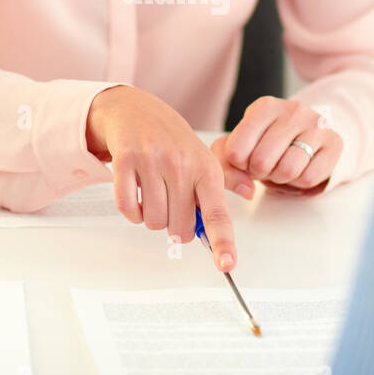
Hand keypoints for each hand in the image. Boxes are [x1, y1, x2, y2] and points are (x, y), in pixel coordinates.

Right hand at [85, 86, 236, 270]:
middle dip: (175, 226)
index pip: (217, 213)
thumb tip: (248, 192)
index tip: (226, 264)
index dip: (222, 242)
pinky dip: (132, 211)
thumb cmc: (170, 138)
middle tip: (172, 205)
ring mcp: (152, 162)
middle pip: (180, 227)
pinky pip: (128, 209)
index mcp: (205, 168)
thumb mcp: (202, 155)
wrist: (134, 110)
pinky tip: (137, 193)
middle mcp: (181, 165)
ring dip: (152, 218)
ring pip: (153, 222)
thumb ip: (223, 181)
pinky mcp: (125, 161)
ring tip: (154, 195)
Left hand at [218, 96, 341, 195]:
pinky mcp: (334, 143)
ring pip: (287, 170)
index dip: (239, 164)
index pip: (236, 150)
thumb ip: (225, 165)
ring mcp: (316, 125)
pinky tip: (299, 168)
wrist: (307, 134)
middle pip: (262, 161)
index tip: (247, 157)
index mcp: (264, 107)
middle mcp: (292, 110)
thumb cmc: (267, 141)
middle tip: (266, 165)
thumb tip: (246, 189)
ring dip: (280, 178)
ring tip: (281, 166)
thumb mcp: (239, 145)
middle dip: (259, 172)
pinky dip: (299, 182)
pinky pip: (309, 178)